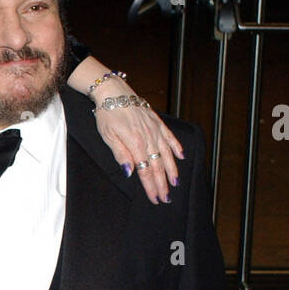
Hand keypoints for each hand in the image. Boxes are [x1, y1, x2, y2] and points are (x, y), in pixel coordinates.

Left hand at [91, 76, 183, 204]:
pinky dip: (177, 147)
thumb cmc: (107, 113)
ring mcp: (155, 129)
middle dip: (162, 184)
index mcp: (135, 143)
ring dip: (172, 170)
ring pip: (167, 153)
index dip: (151, 186)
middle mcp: (148, 137)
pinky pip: (170, 136)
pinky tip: (181, 156)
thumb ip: (121, 155)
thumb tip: (130, 172)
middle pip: (158, 166)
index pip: (145, 171)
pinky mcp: (157, 121)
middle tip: (165, 198)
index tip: (154, 198)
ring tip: (175, 183)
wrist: (113, 91)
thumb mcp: (108, 136)